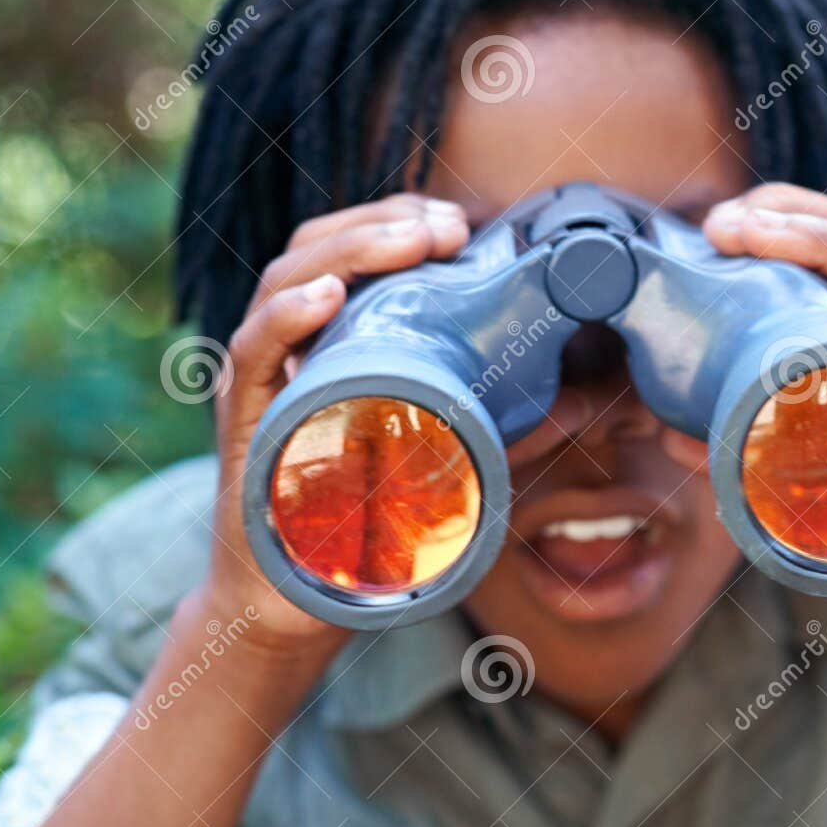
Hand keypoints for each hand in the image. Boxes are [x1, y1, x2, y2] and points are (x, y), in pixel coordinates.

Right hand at [206, 193, 470, 647]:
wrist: (294, 603)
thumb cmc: (361, 524)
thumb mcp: (445, 461)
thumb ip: (505, 427)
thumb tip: (583, 400)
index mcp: (328, 342)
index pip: (352, 254)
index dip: (400, 223)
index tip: (463, 224)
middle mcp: (289, 349)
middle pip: (318, 250)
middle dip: (384, 223)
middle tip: (449, 225)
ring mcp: (262, 380)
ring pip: (285, 282)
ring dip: (348, 250)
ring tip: (409, 241)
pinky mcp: (243, 422)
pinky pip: (252, 353)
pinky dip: (286, 318)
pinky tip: (327, 299)